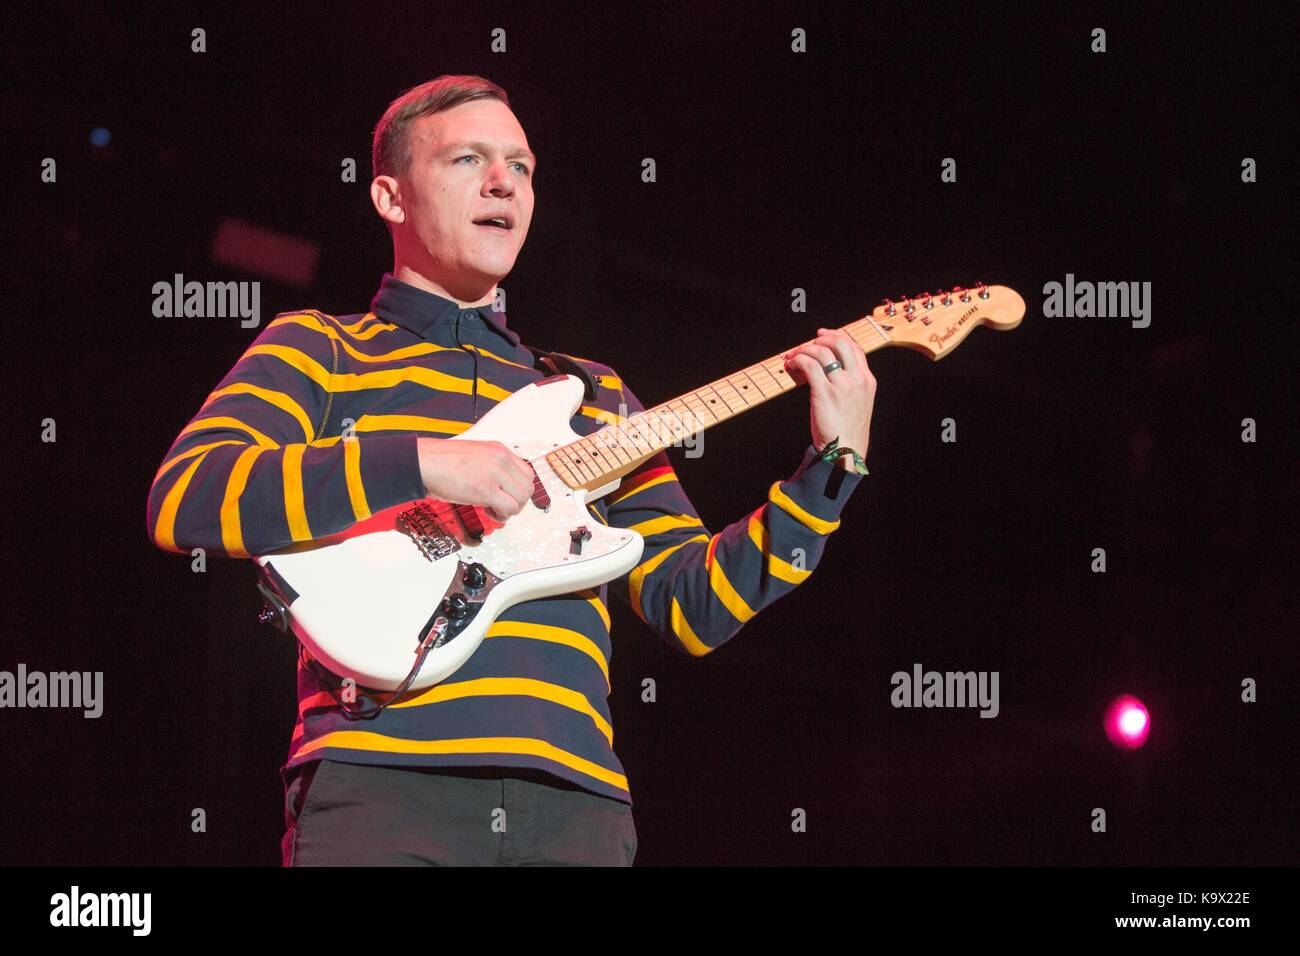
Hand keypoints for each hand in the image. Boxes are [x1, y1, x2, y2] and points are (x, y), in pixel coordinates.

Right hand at [417, 438, 535, 520]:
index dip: (518, 489)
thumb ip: (491, 467)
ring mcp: (495, 473)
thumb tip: (501, 487)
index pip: (526, 472)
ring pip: (522, 499)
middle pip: (528, 487)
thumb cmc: (440, 461)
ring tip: (493, 508)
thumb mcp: (474, 455)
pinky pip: (509, 508)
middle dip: (517, 501)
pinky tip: (487, 511)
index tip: (506, 495)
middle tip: (500, 505)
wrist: (422, 462)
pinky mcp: (486, 489)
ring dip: (510, 509)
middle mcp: (500, 458)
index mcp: (498, 449)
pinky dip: (501, 515)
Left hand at [782, 328, 876, 470]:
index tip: (822, 336)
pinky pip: (809, 365)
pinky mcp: (824, 393)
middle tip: (806, 345)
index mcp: (867, 380)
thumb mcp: (859, 404)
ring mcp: (841, 385)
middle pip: (840, 343)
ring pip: (821, 352)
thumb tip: (830, 370)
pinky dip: (797, 360)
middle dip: (820, 339)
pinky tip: (791, 365)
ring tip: (793, 357)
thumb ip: (851, 385)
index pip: (854, 347)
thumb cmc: (848, 432)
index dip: (836, 337)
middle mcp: (857, 379)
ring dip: (803, 350)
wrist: (846, 451)